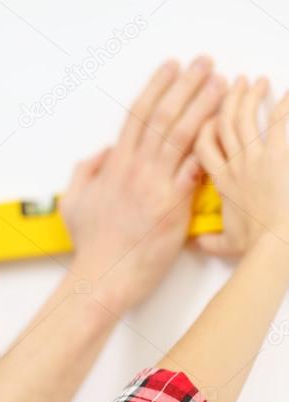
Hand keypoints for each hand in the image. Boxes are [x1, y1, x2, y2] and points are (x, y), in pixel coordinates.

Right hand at [58, 56, 225, 311]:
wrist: (103, 276)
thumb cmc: (91, 246)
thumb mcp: (72, 203)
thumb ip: (85, 172)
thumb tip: (101, 154)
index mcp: (114, 166)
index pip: (136, 116)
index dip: (156, 87)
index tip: (171, 68)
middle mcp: (135, 170)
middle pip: (163, 116)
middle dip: (185, 85)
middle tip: (203, 65)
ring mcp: (154, 186)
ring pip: (181, 134)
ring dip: (203, 105)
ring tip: (220, 84)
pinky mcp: (172, 205)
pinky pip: (195, 168)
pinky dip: (209, 145)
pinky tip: (222, 129)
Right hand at [194, 76, 288, 254]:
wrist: (275, 242)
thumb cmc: (255, 243)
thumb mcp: (226, 243)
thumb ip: (210, 240)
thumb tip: (197, 243)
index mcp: (220, 182)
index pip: (202, 147)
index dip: (204, 127)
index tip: (210, 114)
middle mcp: (233, 165)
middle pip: (223, 124)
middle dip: (228, 101)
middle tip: (234, 85)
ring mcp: (254, 159)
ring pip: (244, 118)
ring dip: (250, 96)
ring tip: (257, 82)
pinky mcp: (277, 156)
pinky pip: (277, 122)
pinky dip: (283, 105)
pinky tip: (287, 93)